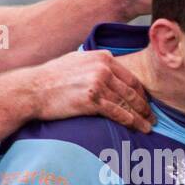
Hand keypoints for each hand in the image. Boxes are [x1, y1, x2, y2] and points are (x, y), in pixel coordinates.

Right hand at [29, 49, 155, 131]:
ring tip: (148, 127)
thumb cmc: (51, 78)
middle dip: (145, 106)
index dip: (141, 93)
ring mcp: (98, 83)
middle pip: (132, 90)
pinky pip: (117, 112)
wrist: (32, 89)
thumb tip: (108, 72)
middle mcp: (103, 68)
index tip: (146, 103)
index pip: (129, 77)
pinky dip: (130, 121)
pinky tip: (137, 128)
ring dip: (141, 117)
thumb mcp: (76, 61)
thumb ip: (95, 65)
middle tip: (153, 118)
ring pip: (127, 103)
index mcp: (102, 57)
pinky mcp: (91, 100)